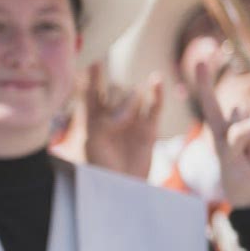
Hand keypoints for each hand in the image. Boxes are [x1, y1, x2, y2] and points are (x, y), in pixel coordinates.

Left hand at [79, 63, 162, 179]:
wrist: (121, 188)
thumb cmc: (101, 167)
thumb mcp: (94, 142)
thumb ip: (106, 119)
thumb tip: (130, 101)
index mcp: (93, 118)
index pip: (93, 92)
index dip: (94, 77)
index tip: (95, 62)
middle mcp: (113, 116)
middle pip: (117, 91)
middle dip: (118, 98)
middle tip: (119, 121)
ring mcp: (131, 121)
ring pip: (135, 96)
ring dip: (133, 98)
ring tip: (128, 119)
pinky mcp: (148, 129)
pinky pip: (154, 107)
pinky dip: (156, 93)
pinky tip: (156, 80)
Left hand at [194, 57, 249, 209]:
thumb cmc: (237, 180)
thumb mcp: (228, 160)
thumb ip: (239, 136)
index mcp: (218, 131)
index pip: (210, 102)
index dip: (204, 82)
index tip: (200, 61)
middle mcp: (237, 124)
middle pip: (239, 119)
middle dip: (242, 141)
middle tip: (243, 160)